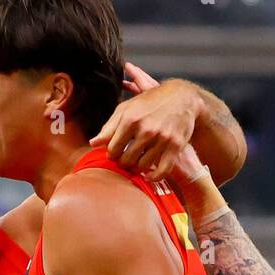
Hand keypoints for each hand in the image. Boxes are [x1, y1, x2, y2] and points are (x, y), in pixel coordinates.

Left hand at [91, 62, 201, 182]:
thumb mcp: (127, 108)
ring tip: (137, 161)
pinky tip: (149, 175)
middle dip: (124, 162)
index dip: (112, 153)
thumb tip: (93, 143)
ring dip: (138, 167)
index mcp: (130, 119)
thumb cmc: (150, 102)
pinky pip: (162, 171)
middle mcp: (146, 129)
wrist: (181, 97)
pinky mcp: (175, 146)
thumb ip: (109, 127)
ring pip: (142, 166)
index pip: (113, 149)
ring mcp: (162, 138)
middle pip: (126, 160)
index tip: (116, 152)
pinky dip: (154, 177)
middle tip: (126, 158)